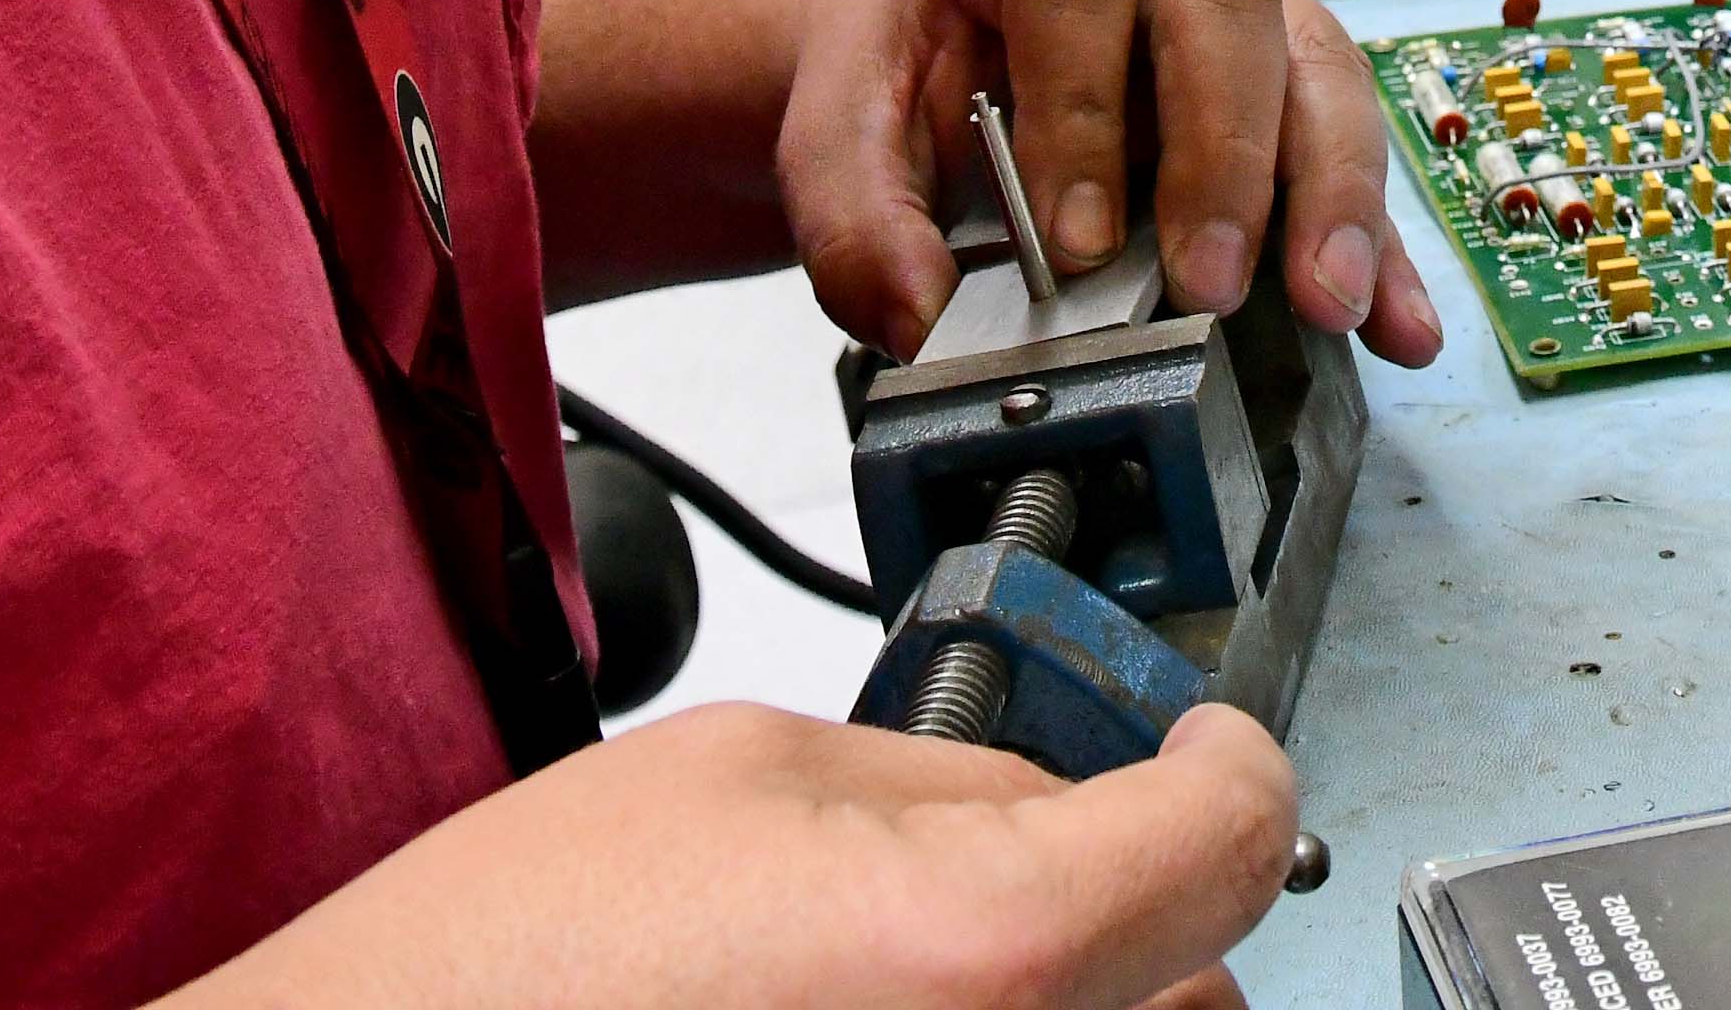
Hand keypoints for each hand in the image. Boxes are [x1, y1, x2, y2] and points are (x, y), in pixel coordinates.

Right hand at [160, 698, 1298, 1009]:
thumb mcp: (739, 771)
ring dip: (1071, 1004)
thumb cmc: (498, 975)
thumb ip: (941, 776)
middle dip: (1135, 907)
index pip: (1232, 840)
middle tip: (1038, 863)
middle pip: (1202, 984)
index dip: (1228, 761)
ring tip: (920, 971)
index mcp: (985, 948)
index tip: (1205, 745)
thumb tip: (1060, 795)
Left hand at [779, 0, 1443, 370]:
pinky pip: (1350, 137)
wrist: (941, 64)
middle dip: (1226, 153)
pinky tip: (1393, 319)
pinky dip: (1376, 234)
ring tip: (1329, 303)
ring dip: (1330, 187)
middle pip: (1221, 2)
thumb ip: (853, 220)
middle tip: (1208, 284)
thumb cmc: (905, 79)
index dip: (1082, 106)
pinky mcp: (1289, 71)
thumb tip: (916, 310)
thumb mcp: (837, 135)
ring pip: (1312, 57)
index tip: (1076, 241)